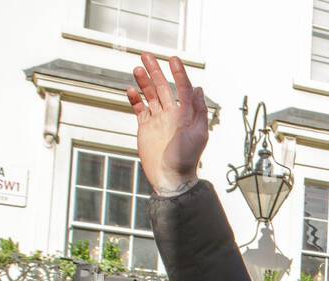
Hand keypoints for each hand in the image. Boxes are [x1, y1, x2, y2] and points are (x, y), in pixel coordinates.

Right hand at [127, 53, 207, 194]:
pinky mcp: (146, 128)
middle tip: (146, 56)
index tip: (173, 59)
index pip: (182, 88)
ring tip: (138, 69)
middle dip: (155, 71)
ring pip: (150, 95)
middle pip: (162, 87)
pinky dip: (135, 99)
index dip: (179, 74)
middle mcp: (171, 115)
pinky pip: (140, 109)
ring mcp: (158, 120)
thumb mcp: (197, 132)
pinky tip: (130, 90)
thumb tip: (198, 88)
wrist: (171, 177)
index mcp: (185, 114)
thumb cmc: (186, 158)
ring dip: (144, 82)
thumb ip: (196, 109)